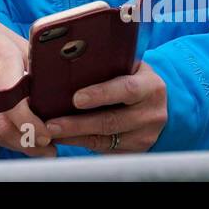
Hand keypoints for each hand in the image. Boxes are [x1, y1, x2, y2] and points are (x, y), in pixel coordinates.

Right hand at [0, 4, 54, 156]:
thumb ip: (34, 67)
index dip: (33, 127)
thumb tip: (56, 95)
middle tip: (46, 148)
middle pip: (3, 128)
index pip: (15, 106)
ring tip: (31, 143)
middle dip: (29, 144)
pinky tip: (3, 126)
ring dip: (13, 142)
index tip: (47, 135)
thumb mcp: (13, 42)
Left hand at [42, 61, 167, 152]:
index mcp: (150, 86)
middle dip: (78, 124)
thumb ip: (107, 64)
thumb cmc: (132, 77)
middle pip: (111, 121)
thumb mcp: (129, 66)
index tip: (76, 98)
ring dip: (75, 137)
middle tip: (52, 123)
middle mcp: (151, 113)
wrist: (156, 103)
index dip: (101, 94)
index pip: (127, 89)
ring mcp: (145, 135)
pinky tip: (65, 138)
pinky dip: (82, 144)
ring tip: (52, 132)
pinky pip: (105, 150)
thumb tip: (68, 57)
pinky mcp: (136, 151)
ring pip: (105, 140)